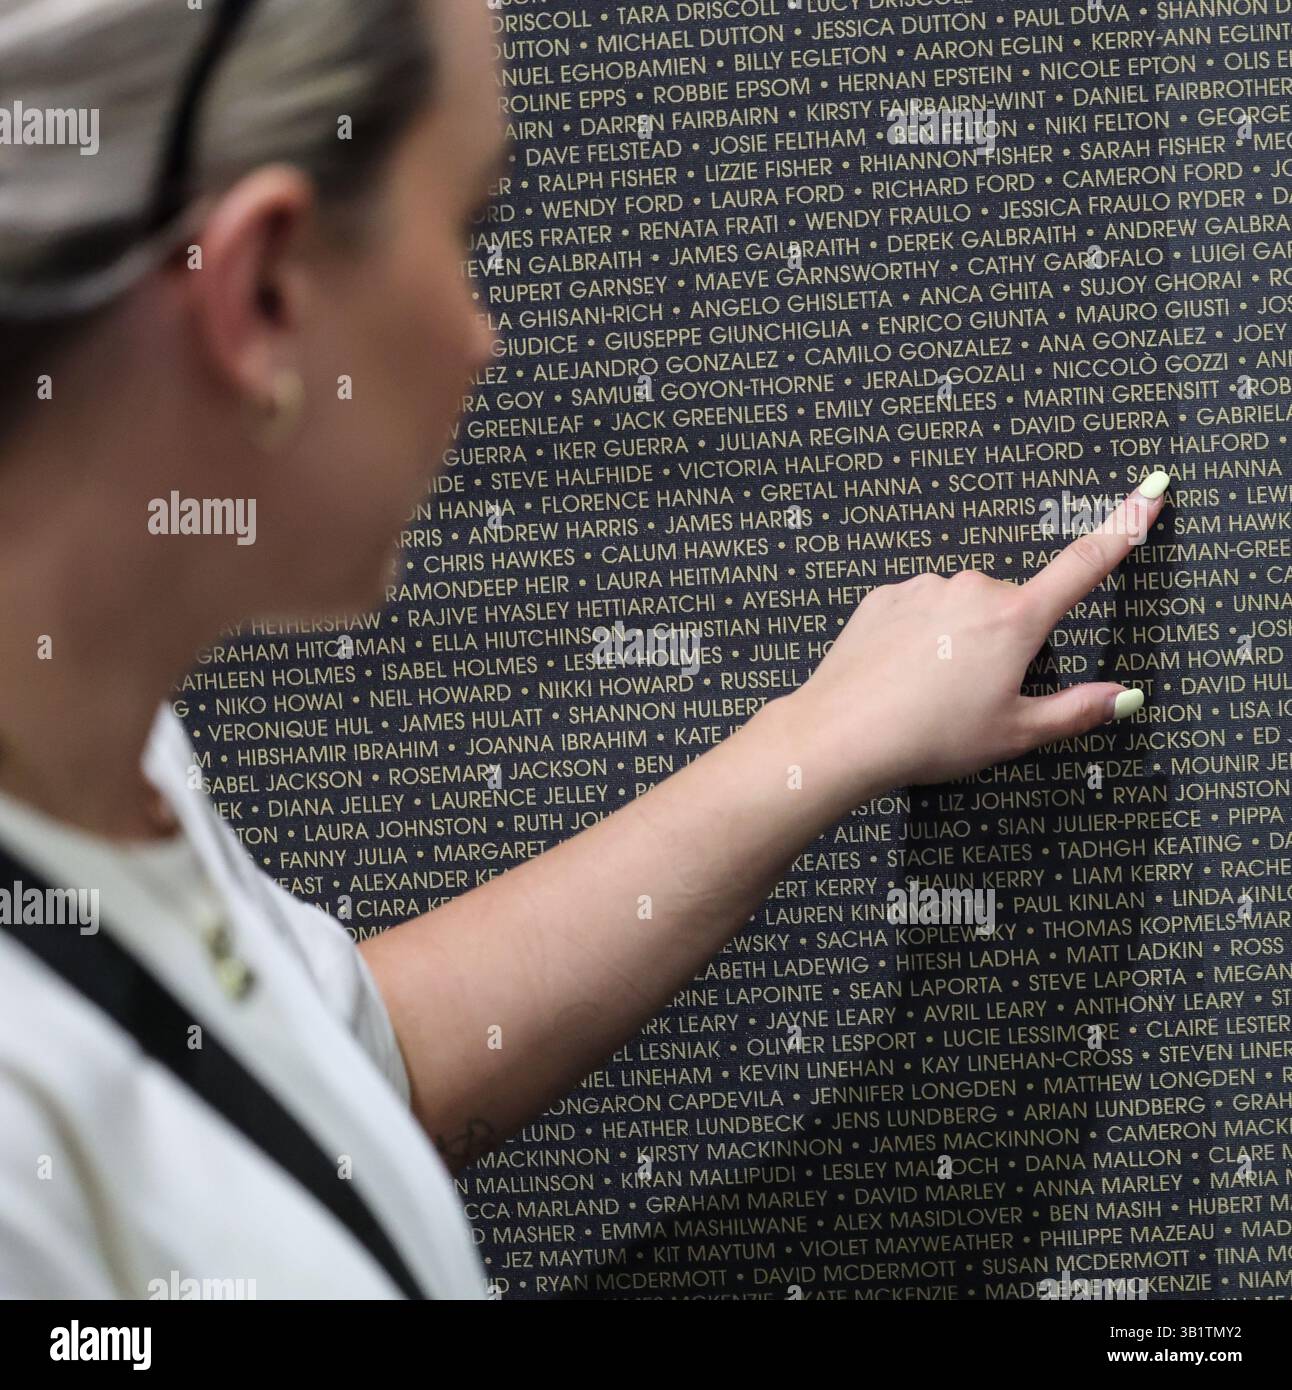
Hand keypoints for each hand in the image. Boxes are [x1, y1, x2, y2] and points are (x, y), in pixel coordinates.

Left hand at [786, 471, 1170, 796]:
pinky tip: (902, 675)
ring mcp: (925, 588)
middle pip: (1012, 608)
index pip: (1086, 565)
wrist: (840, 734)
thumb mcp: (1014, 733)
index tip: (1153, 490)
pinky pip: (920, 611)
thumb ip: (1076, 710)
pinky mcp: (885, 596)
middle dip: (1006, 643)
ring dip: (960, 639)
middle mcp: (973, 589)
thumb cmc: (931, 738)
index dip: (1125, 526)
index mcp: (1016, 620)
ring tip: (930, 691)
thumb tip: (1125, 696)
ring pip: (963, 609)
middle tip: (975, 696)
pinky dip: (920, 637)